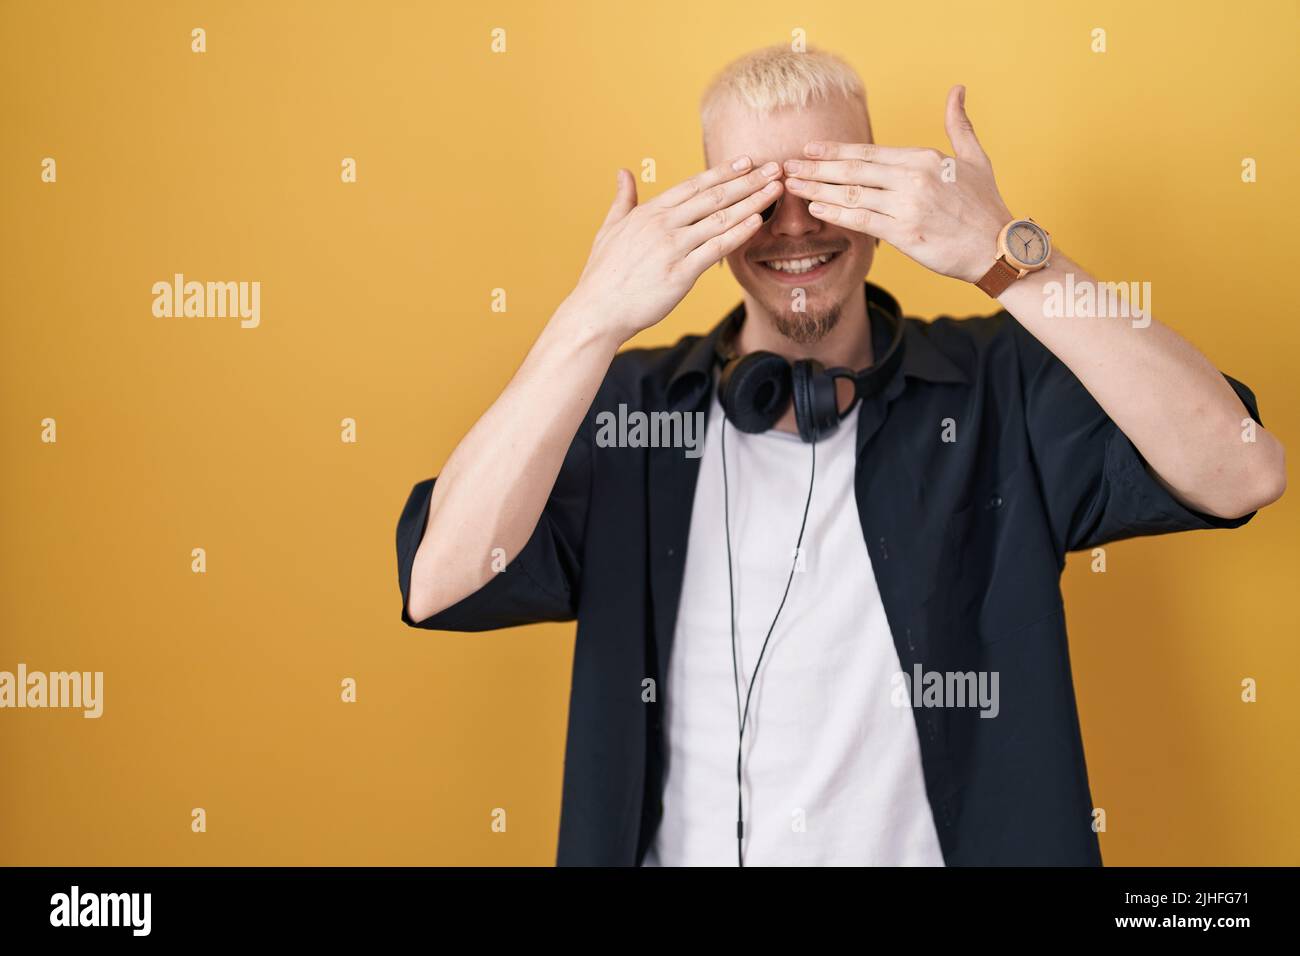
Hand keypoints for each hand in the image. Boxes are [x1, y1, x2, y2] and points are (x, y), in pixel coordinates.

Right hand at [568, 156, 784, 341]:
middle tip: (774, 168)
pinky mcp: (680, 273)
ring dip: (751, 202)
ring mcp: (672, 248)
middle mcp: (662, 225)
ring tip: (775, 190)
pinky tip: (758, 222)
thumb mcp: (608, 230)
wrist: (597, 311)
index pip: (693, 185)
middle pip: (713, 196)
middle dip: (747, 181)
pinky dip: (738, 233)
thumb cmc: (602, 275)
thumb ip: (622, 200)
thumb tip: (622, 172)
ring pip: (719, 219)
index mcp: (649, 213)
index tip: (746, 161)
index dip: (723, 172)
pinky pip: (716, 249)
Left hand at [781, 85, 1012, 283]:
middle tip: (788, 166)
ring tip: (792, 186)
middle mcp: (913, 178)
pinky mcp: (905, 233)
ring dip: (817, 189)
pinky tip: (816, 208)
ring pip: (852, 194)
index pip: (869, 152)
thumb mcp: (974, 159)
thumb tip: (958, 90)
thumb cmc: (985, 206)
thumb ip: (959, 124)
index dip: (836, 150)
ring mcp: (908, 205)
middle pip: (853, 169)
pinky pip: (862, 220)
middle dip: (816, 167)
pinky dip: (836, 213)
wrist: (999, 248)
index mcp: (924, 158)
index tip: (810, 149)